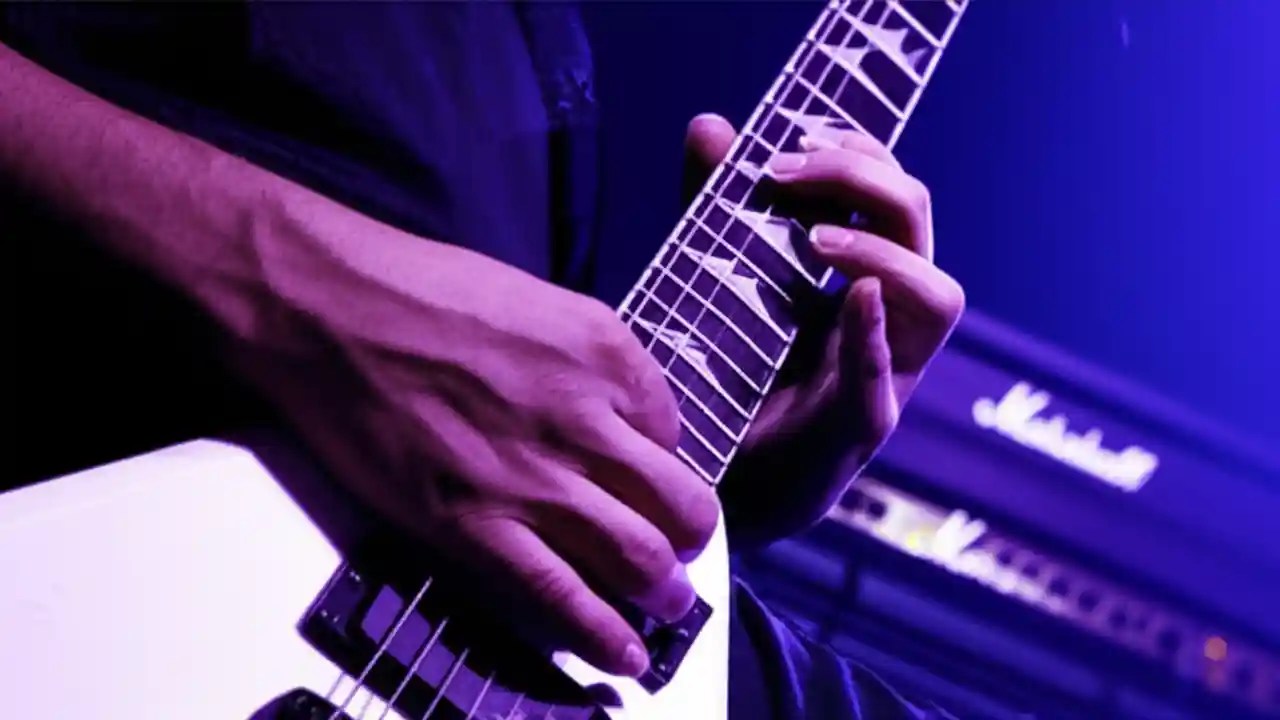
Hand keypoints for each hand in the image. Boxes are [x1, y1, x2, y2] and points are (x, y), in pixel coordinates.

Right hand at [226, 203, 718, 677]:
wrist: (328, 311)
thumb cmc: (420, 292)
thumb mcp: (537, 302)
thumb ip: (589, 361)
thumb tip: (615, 416)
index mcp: (608, 356)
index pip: (674, 431)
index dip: (666, 462)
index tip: (649, 477)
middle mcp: (588, 421)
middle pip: (677, 503)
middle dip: (690, 538)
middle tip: (683, 552)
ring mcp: (536, 480)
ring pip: (637, 556)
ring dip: (663, 590)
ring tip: (668, 605)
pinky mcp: (478, 527)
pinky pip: (561, 595)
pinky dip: (603, 634)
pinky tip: (626, 655)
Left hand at [682, 114, 964, 545]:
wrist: (711, 481)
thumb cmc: (726, 378)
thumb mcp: (721, 278)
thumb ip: (718, 209)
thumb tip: (710, 125)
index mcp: (858, 275)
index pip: (890, 191)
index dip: (858, 151)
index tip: (795, 132)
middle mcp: (884, 318)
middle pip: (918, 223)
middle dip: (864, 178)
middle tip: (787, 168)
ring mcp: (879, 374)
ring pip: (937, 298)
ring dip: (882, 251)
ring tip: (816, 240)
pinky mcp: (856, 430)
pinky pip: (882, 381)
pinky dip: (872, 335)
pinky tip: (853, 298)